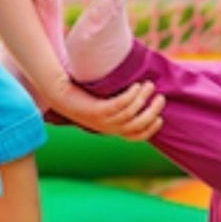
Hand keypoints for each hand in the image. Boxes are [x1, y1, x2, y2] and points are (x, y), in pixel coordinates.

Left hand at [47, 77, 164, 140]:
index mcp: (112, 129)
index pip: (137, 136)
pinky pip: (120, 105)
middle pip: (138, 124)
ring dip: (143, 98)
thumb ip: (121, 107)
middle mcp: (109, 128)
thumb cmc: (86, 98)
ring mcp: (102, 121)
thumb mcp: (105, 107)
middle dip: (152, 111)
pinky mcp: (97, 111)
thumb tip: (145, 97)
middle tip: (160, 97)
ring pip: (130, 113)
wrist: (61, 95)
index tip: (160, 118)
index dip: (151, 129)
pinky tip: (135, 86)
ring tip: (149, 85)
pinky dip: (131, 95)